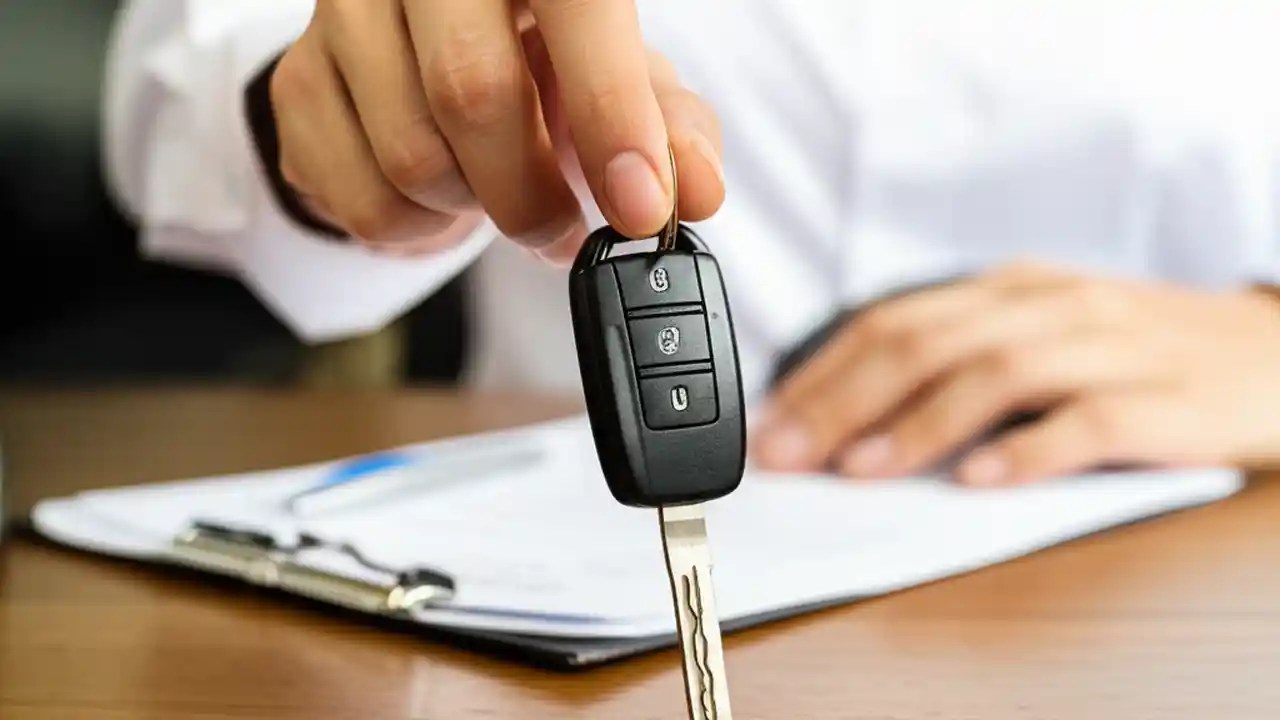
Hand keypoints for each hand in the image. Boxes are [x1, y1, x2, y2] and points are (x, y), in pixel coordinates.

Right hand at [269, 0, 723, 260]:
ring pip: (413, 158)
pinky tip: (443, 199)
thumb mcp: (621, 75)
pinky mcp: (300, 82)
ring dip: (475, 208)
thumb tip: (695, 191)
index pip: (573, 6)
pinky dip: (422, 231)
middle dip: (533, 196)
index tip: (641, 207)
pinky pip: (366, 202)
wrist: (425, 43)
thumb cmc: (542, 56)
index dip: (610, 110)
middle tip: (566, 231)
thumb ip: (671, 127)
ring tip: (498, 190)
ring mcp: (344, 14)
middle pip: (471, 93)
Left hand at [752, 262, 1279, 484]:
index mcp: (1011, 289)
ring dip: (918, 425)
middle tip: (788, 455)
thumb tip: (848, 416)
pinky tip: (977, 481)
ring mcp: (1112, 347)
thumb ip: (959, 359)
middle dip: (844, 401)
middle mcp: (1052, 306)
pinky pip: (1089, 422)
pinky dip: (1027, 451)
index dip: (823, 373)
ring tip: (860, 470)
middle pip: (927, 343)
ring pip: (997, 374)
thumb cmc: (1139, 351)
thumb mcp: (1043, 332)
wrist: (1276, 354)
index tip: (770, 424)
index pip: (894, 321)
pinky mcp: (1167, 399)